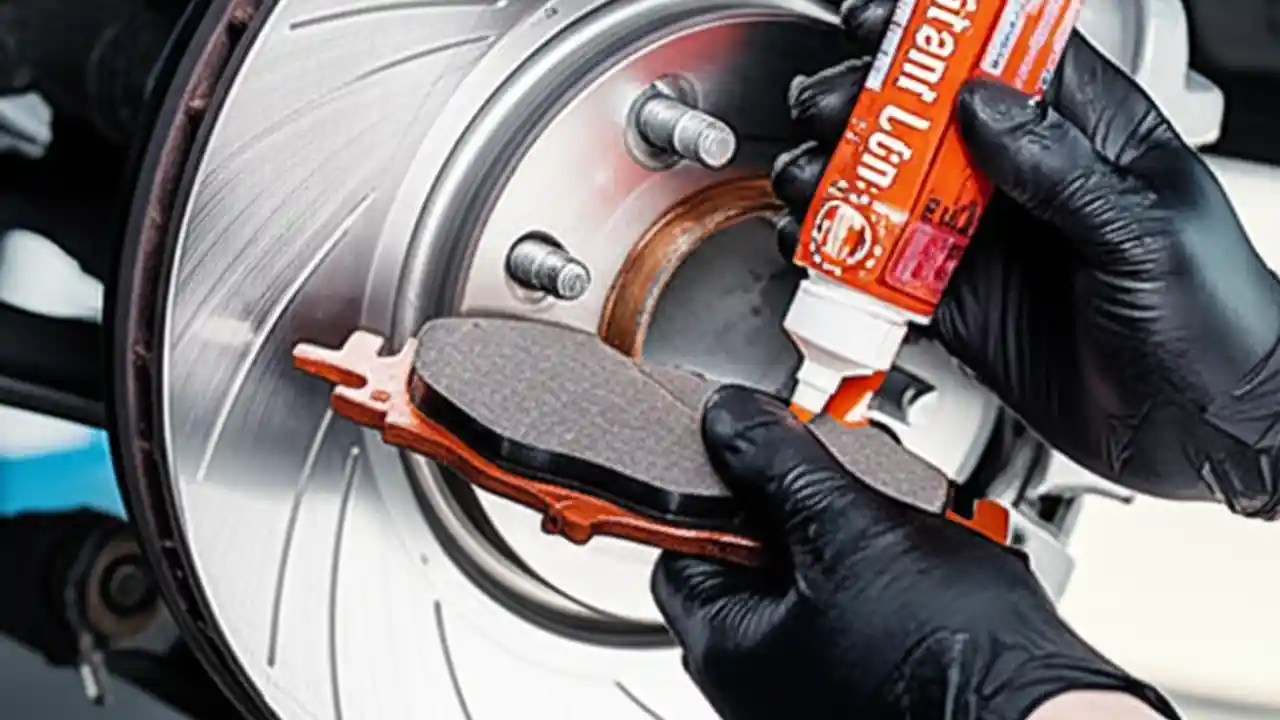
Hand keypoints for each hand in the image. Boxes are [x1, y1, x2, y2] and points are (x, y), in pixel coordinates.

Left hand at [653, 386, 1177, 719]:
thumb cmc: (950, 663)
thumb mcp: (848, 529)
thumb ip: (777, 463)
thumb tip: (729, 420)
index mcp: (727, 651)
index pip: (680, 545)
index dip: (711, 486)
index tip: (746, 449)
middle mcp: (761, 684)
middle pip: (749, 560)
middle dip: (796, 508)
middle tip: (838, 481)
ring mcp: (814, 692)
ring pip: (810, 583)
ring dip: (847, 538)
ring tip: (894, 523)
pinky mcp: (868, 690)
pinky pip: (854, 614)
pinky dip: (881, 578)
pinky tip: (922, 564)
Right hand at [774, 0, 1279, 517]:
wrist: (1204, 433)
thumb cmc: (1214, 321)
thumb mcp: (1143, 230)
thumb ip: (1060, 167)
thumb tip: (981, 104)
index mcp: (1087, 140)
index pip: (1004, 60)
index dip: (934, 37)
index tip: (876, 26)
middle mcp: (1027, 184)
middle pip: (928, 126)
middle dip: (864, 111)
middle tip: (824, 114)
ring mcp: (988, 245)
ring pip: (893, 198)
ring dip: (841, 187)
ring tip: (807, 187)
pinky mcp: (960, 307)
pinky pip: (886, 276)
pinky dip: (844, 263)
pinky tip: (819, 253)